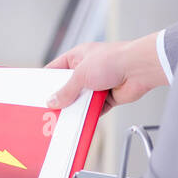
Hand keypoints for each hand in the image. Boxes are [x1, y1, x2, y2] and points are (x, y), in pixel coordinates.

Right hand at [45, 31, 165, 112]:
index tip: (38, 93)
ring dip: (76, 108)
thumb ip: (66, 90)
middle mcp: (88, 69)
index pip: (56, 69)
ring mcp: (98, 83)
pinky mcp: (108, 97)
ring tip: (65, 118)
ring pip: (81, 100)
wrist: (139, 69)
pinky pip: (95, 109)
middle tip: (50, 109)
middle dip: (62, 98)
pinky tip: (82, 121)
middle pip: (69, 87)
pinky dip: (90, 114)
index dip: (47, 80)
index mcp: (78, 57)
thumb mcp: (81, 75)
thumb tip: (53, 101)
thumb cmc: (113, 60)